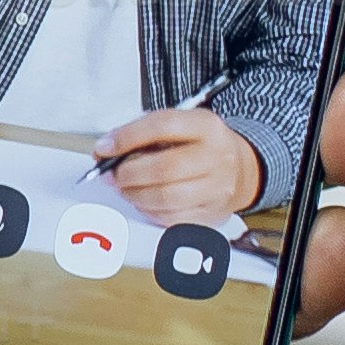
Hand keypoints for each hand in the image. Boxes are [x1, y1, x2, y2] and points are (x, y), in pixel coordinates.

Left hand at [93, 106, 258, 223]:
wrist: (239, 168)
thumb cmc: (201, 145)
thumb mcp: (181, 125)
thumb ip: (144, 134)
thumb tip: (106, 151)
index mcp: (206, 126)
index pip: (162, 126)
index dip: (127, 137)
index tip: (105, 147)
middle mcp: (217, 157)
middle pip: (164, 168)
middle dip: (128, 174)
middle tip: (113, 175)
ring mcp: (217, 189)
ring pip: (166, 198)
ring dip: (135, 195)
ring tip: (126, 188)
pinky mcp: (212, 215)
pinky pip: (172, 219)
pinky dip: (149, 211)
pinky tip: (144, 201)